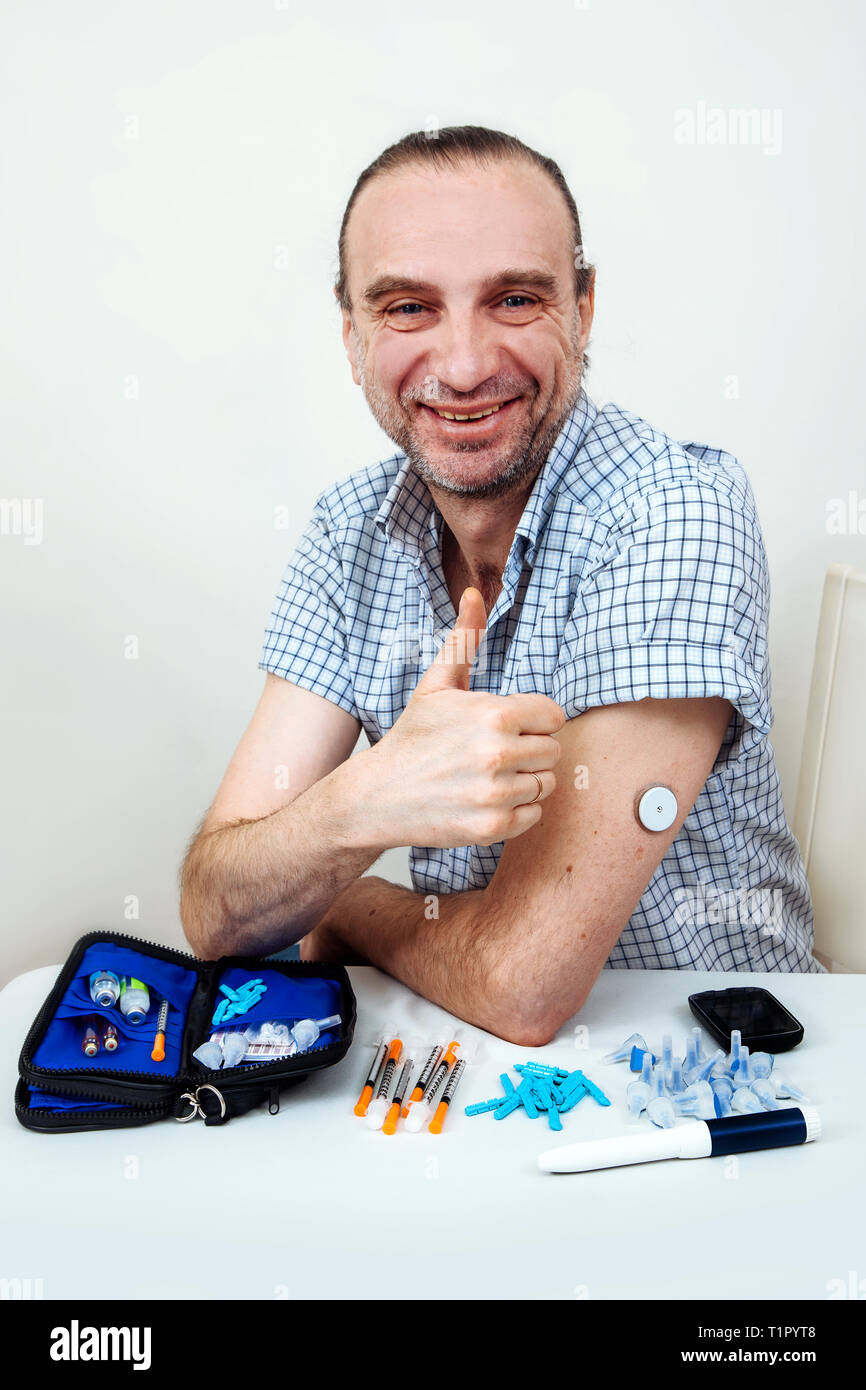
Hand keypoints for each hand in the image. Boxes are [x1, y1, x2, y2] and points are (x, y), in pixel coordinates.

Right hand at [362, 587, 564, 848]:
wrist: (377, 796)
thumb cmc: (412, 737)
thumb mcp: (436, 685)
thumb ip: (464, 640)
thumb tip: (476, 593)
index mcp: (493, 714)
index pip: (554, 716)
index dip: (531, 720)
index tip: (506, 727)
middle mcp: (498, 754)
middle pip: (553, 750)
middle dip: (529, 750)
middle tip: (494, 754)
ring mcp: (496, 793)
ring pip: (546, 783)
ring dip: (524, 780)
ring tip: (488, 777)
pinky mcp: (493, 827)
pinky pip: (534, 814)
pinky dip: (516, 810)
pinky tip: (486, 799)